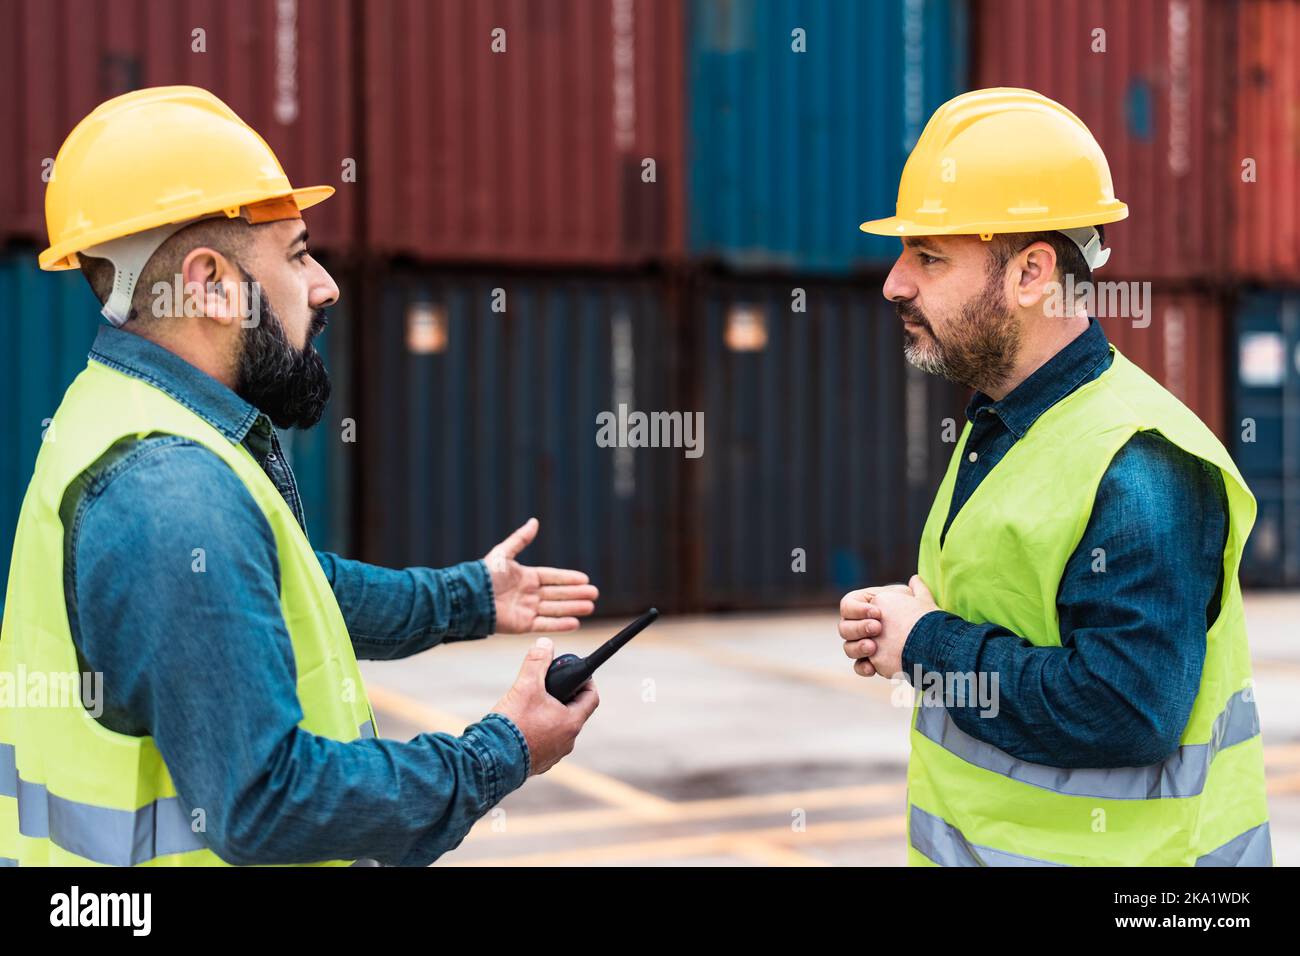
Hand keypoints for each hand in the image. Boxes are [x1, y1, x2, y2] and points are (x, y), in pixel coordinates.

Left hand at [483, 518, 598, 633]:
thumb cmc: (484, 575)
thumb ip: (520, 539)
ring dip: (573, 608)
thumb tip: (534, 521)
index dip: (569, 578)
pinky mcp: (523, 625)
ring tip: (590, 607)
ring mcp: (527, 610)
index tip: (585, 578)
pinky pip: (546, 624)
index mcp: (526, 577)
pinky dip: (560, 624)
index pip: (553, 577)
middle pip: (558, 594)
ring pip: (556, 609)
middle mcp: (529, 594)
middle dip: (576, 594)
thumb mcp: (504, 553)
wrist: (470, 598)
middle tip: (594, 593)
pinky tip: (575, 623)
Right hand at [490, 637, 599, 775]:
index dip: (587, 682)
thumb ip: (537, 662)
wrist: (491, 760)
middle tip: (550, 686)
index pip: (591, 698)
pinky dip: (539, 732)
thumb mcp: (526, 686)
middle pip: (574, 713)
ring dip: (551, 715)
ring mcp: (554, 755)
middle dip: (565, 697)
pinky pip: (545, 743)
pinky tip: (522, 725)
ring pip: (558, 729)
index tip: (578, 674)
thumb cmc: (512, 725)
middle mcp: (567, 741)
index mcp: (571, 722)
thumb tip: (545, 643)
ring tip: (532, 705)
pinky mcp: (539, 763)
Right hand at [840, 575, 937, 678]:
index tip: (878, 612)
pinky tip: (873, 668)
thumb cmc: (918, 617)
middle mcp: (857, 625)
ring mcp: (861, 645)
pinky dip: (863, 667)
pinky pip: (858, 666)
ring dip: (858, 647)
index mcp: (863, 606)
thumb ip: (916, 590)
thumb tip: (916, 579)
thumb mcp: (917, 603)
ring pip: (848, 647)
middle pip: (844, 628)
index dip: (858, 610)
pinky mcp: (869, 662)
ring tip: (873, 647)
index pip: (847, 605)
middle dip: (859, 628)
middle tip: (877, 628)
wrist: (927, 642)